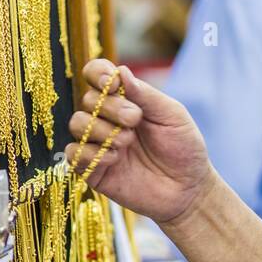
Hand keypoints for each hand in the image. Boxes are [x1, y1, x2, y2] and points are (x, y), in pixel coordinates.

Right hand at [65, 60, 214, 223]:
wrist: (188, 190)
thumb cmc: (184, 149)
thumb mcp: (172, 116)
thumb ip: (146, 95)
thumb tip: (121, 71)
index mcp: (126, 100)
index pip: (97, 75)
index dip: (98, 73)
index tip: (112, 83)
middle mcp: (108, 118)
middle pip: (88, 99)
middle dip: (110, 107)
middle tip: (134, 120)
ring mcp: (99, 143)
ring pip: (76, 123)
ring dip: (101, 130)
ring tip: (127, 142)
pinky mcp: (93, 169)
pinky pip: (73, 154)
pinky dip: (91, 153)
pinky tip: (115, 159)